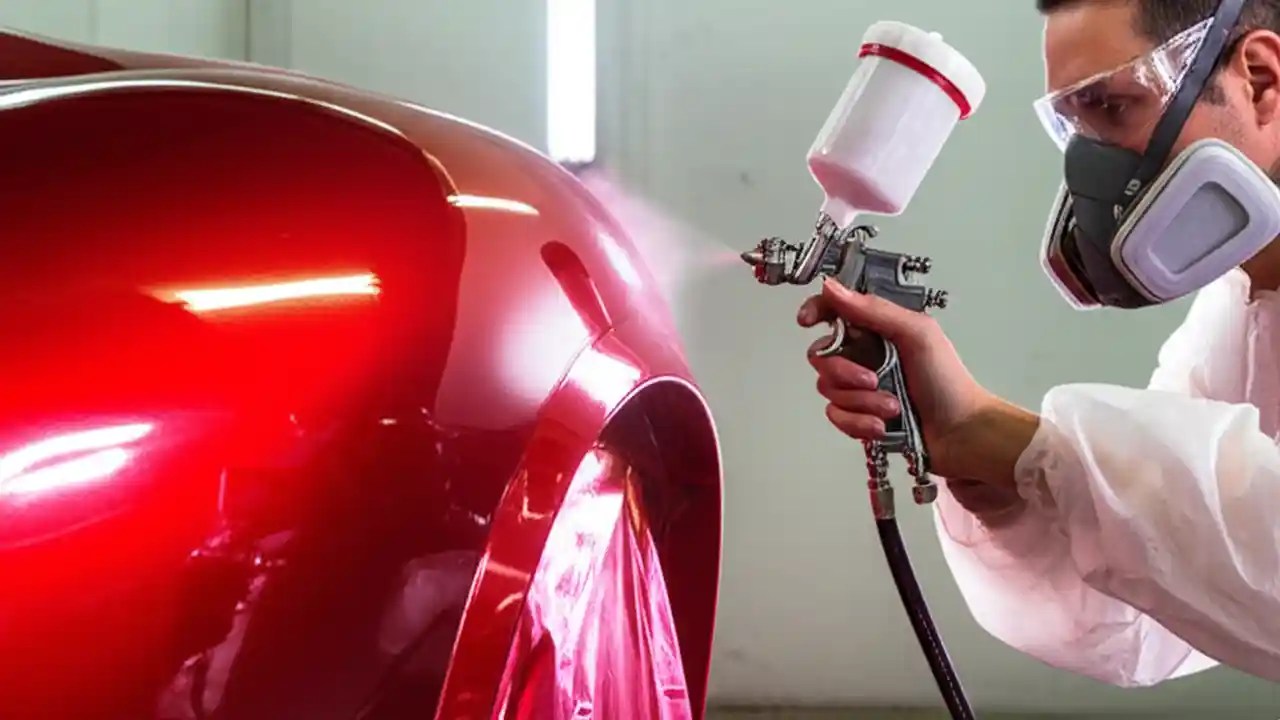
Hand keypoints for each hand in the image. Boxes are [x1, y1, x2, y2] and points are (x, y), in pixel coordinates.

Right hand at [799, 278, 1029, 518]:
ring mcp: (860, 388)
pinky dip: (859, 423)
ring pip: (829, 390)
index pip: (835, 311)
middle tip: (873, 379)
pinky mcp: (859, 417)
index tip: (807, 320)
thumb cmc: (947, 381)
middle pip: (822, 356)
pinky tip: (883, 426)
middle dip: (845, 373)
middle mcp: (864, 356)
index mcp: (878, 330)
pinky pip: (836, 417)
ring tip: (891, 407)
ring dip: (861, 402)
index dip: (816, 311)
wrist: (961, 433)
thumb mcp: (917, 335)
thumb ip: (874, 310)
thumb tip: (831, 287)